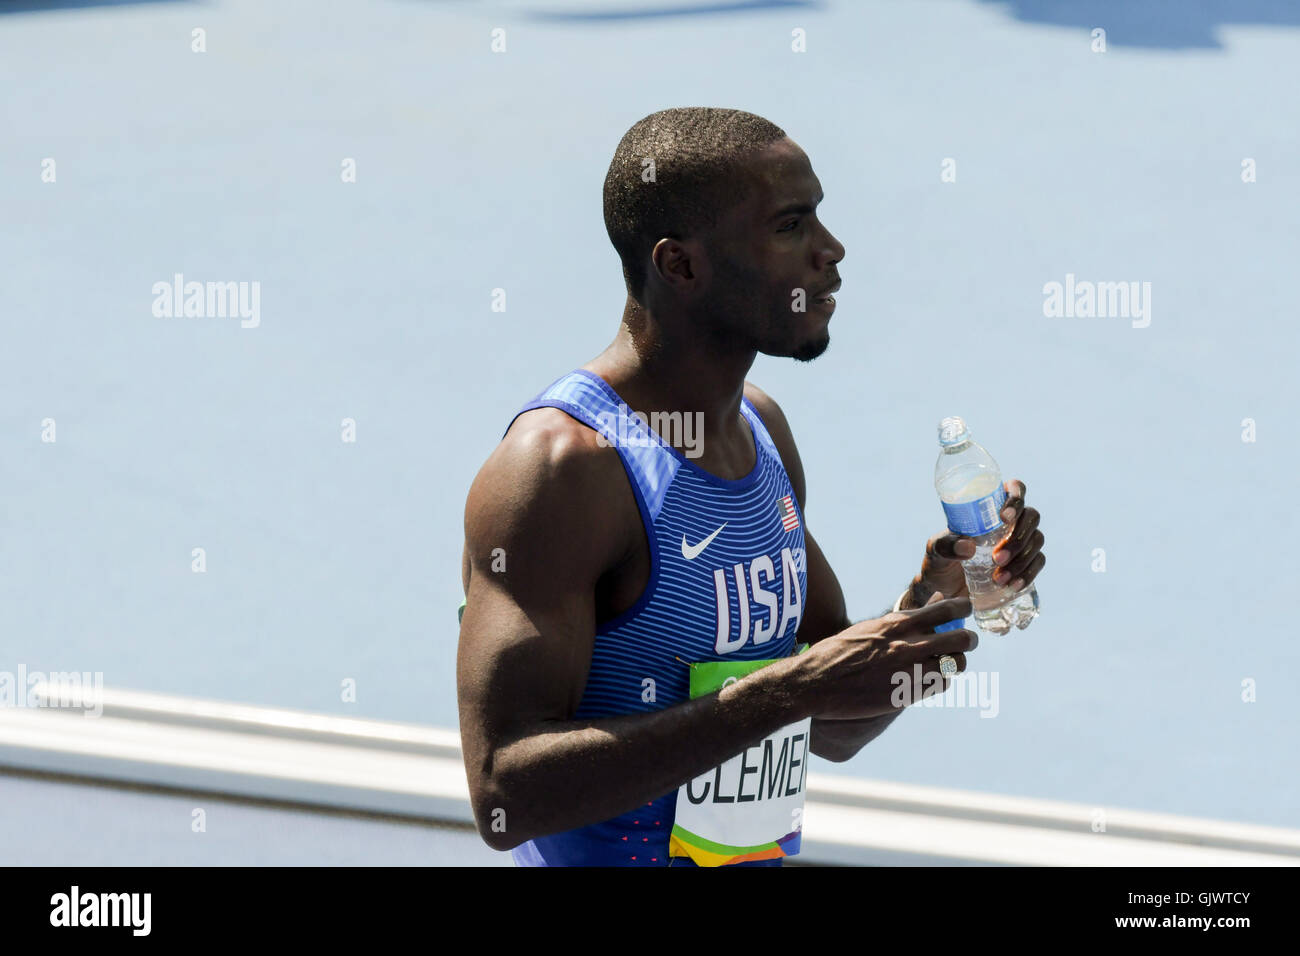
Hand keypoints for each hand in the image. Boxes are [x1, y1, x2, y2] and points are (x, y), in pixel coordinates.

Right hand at [794, 593, 975, 719]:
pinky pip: (939, 686)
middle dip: (968, 640)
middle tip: (965, 642)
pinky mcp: (905, 696)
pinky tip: (930, 679)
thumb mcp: (871, 628)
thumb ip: (904, 618)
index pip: (947, 609)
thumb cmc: (839, 652)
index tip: (965, 610)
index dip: (963, 608)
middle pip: (960, 639)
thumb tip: (936, 600)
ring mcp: (907, 673)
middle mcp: (906, 646)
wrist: (814, 684)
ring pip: (954, 665)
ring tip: (946, 663)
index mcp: (895, 624)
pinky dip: (940, 681)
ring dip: (955, 663)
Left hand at [910, 478, 1045, 603]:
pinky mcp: (1026, 561)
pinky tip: (1013, 585)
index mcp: (989, 507)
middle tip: (996, 558)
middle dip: (1018, 537)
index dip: (1016, 498)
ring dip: (1022, 559)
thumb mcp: (935, 551)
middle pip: (1031, 516)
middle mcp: (1010, 520)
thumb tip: (969, 547)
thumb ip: (945, 545)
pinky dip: (1028, 573)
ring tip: (998, 579)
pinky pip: (1038, 562)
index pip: (1015, 489)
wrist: (944, 590)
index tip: (1003, 517)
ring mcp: (1021, 540)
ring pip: (1037, 539)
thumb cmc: (940, 562)